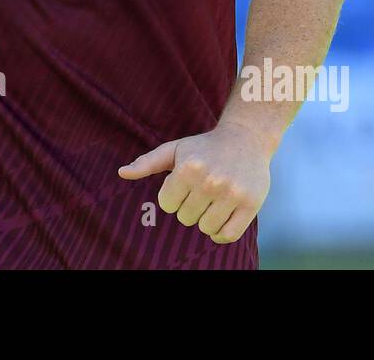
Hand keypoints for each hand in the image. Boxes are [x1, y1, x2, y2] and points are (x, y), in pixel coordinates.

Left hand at [117, 120, 273, 242]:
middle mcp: (211, 181)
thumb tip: (121, 172)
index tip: (184, 184)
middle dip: (189, 206)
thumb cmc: (203, 147)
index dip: (173, 196)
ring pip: (206, 228)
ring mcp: (233, 193)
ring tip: (213, 200)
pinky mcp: (251, 204)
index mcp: (188, 168)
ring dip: (206, 219)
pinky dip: (220, 234)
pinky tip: (220, 219)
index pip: (167, 204)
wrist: (246, 138)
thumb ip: (147, 162)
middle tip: (201, 190)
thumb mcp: (174, 149)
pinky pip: (228, 235)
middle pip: (186, 218)